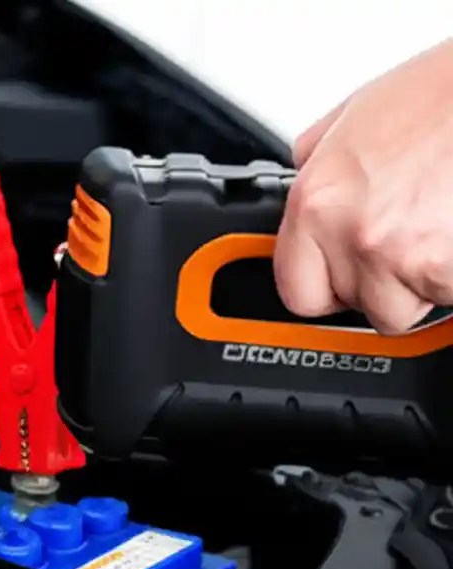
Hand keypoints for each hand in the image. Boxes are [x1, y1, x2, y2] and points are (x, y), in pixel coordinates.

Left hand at [275, 39, 452, 333]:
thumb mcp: (355, 118)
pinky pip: (444, 295)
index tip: (337, 276)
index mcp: (318, 199)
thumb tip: (304, 185)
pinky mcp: (448, 272)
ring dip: (420, 280)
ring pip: (403, 307)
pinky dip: (452, 274)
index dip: (321, 284)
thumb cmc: (442, 96)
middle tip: (403, 239)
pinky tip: (452, 231)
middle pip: (354, 302)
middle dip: (378, 281)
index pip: (296, 287)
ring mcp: (405, 256)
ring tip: (436, 225)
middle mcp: (354, 233)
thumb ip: (319, 165)